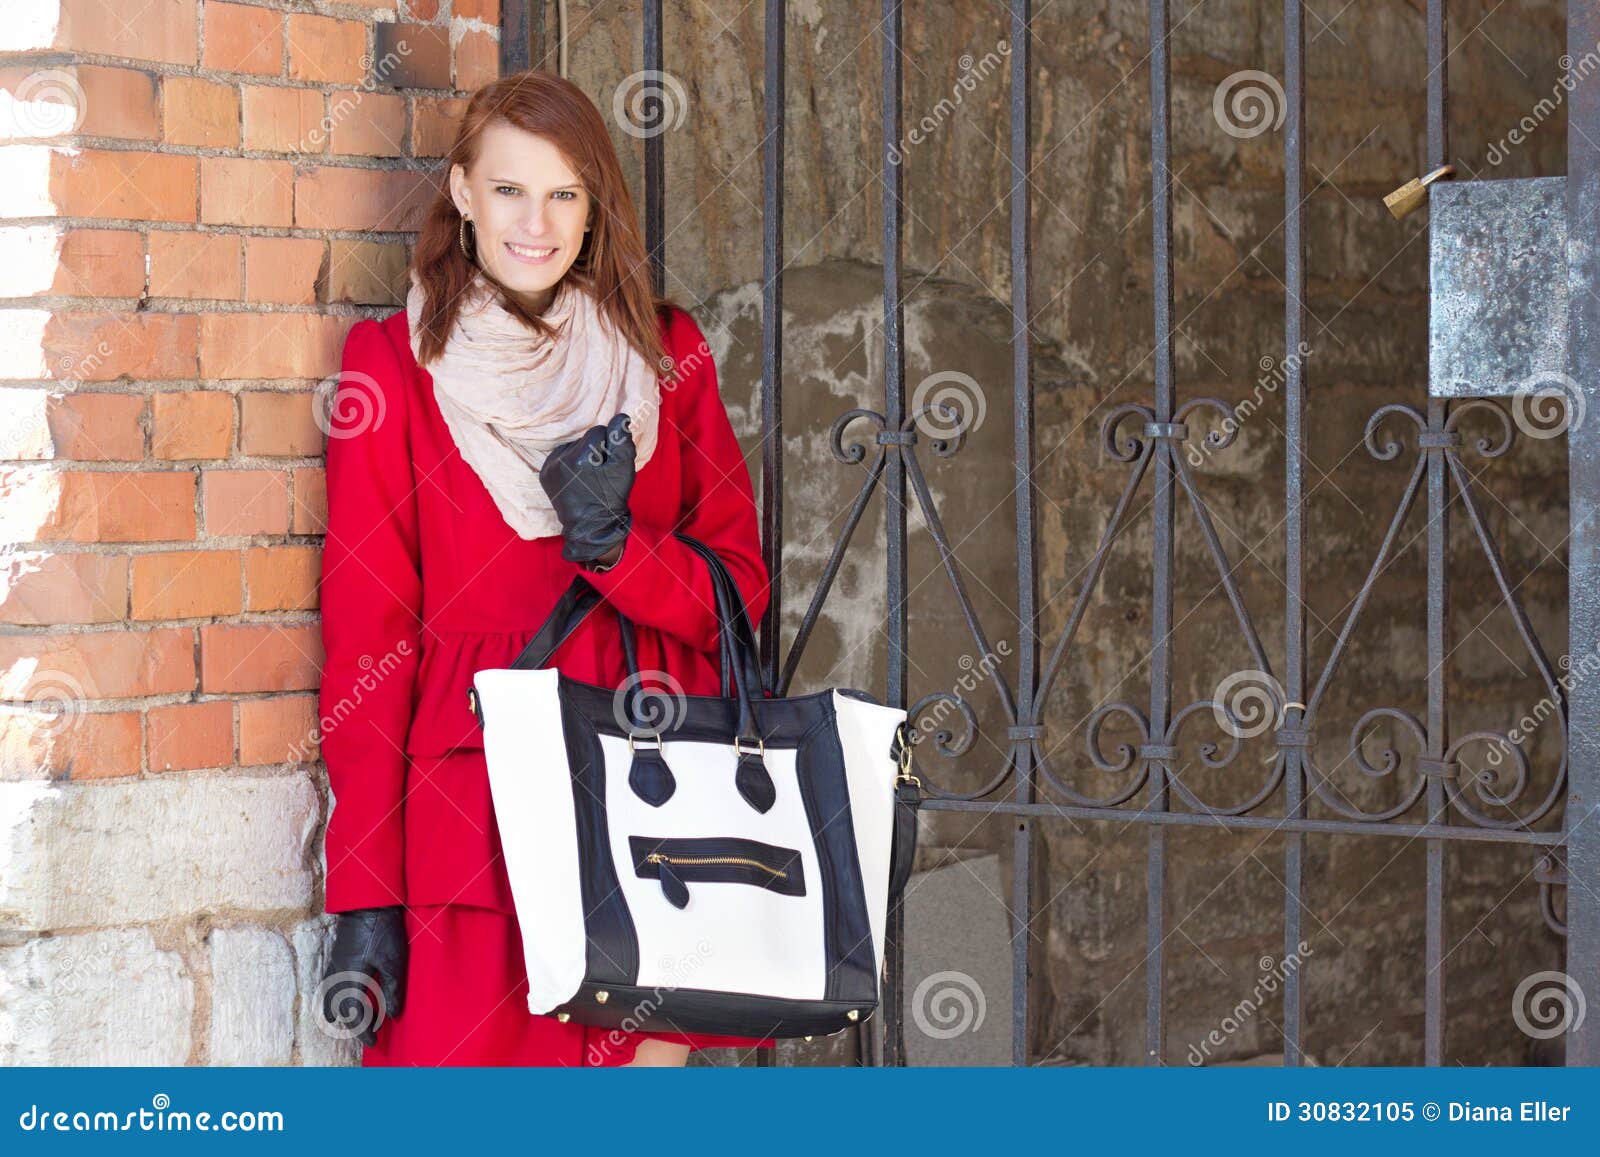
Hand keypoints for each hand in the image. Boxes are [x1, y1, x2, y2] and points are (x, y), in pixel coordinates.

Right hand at [320, 905, 406, 1046]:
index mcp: (351, 980)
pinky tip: (341, 995)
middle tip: (368, 1032)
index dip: (364, 1030)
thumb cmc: (382, 931)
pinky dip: (333, 997)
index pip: (354, 1015)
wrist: (368, 903)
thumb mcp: (394, 961)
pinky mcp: (336, 956)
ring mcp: (334, 965)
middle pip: (339, 1010)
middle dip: (352, 1024)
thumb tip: (393, 1015)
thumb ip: (393, 989)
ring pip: (329, 998)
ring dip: (339, 1012)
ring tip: (350, 1019)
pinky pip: (328, 985)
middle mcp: (337, 976)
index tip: (373, 1041)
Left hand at [540, 412, 636, 563]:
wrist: (591, 527)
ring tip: (588, 477)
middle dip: (594, 450)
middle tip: (599, 474)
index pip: (598, 432)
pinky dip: (570, 463)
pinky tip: (577, 478)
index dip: (608, 446)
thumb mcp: (623, 469)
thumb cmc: (611, 498)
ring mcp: (549, 467)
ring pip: (572, 446)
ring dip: (582, 456)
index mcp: (580, 457)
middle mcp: (560, 459)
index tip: (608, 465)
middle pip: (583, 439)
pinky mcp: (544, 474)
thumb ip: (622, 440)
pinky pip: (560, 457)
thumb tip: (619, 417)